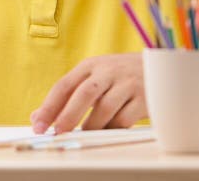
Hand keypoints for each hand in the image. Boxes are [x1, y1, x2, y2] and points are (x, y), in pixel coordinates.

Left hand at [30, 53, 145, 133]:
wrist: (161, 68)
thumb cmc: (120, 77)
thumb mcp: (95, 78)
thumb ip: (68, 96)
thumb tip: (37, 118)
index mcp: (92, 65)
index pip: (65, 84)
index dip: (49, 106)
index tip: (38, 125)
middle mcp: (109, 71)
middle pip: (84, 93)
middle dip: (68, 116)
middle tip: (58, 134)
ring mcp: (128, 83)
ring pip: (104, 109)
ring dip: (92, 126)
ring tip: (88, 134)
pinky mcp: (144, 97)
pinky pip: (123, 120)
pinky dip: (112, 129)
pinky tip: (110, 129)